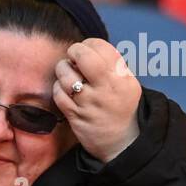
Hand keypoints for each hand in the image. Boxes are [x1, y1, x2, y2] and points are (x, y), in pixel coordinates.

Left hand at [52, 37, 141, 163]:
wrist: (121, 142)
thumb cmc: (120, 107)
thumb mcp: (127, 83)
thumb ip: (112, 64)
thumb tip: (91, 46)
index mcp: (121, 78)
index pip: (102, 48)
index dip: (89, 43)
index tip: (87, 48)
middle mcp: (106, 89)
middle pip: (84, 56)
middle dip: (74, 50)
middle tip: (74, 55)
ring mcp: (89, 103)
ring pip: (66, 74)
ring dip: (63, 69)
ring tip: (69, 72)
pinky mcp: (74, 115)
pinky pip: (58, 93)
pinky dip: (58, 87)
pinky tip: (65, 88)